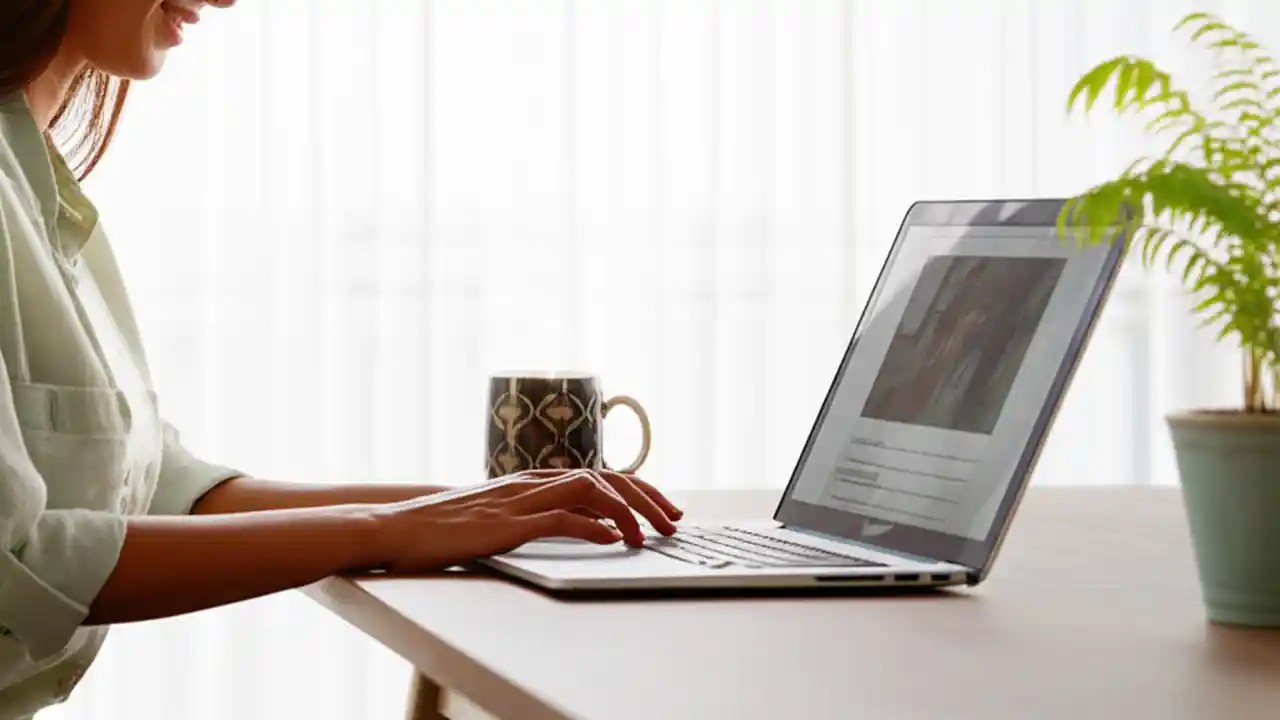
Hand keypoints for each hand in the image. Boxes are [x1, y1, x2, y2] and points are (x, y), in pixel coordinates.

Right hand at [368, 470, 683, 572]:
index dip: (638, 489)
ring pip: (589, 490)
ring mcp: (519, 499)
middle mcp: (532, 481)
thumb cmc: (445, 526)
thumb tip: (581, 525)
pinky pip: (558, 518)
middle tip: (673, 522)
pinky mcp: (506, 523)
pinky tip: (610, 539)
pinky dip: (590, 526)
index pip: (600, 474)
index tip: (665, 509)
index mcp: (532, 477)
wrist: (397, 525)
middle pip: (605, 478)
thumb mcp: (499, 514)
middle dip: (647, 498)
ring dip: (626, 511)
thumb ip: (535, 513)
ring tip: (649, 534)